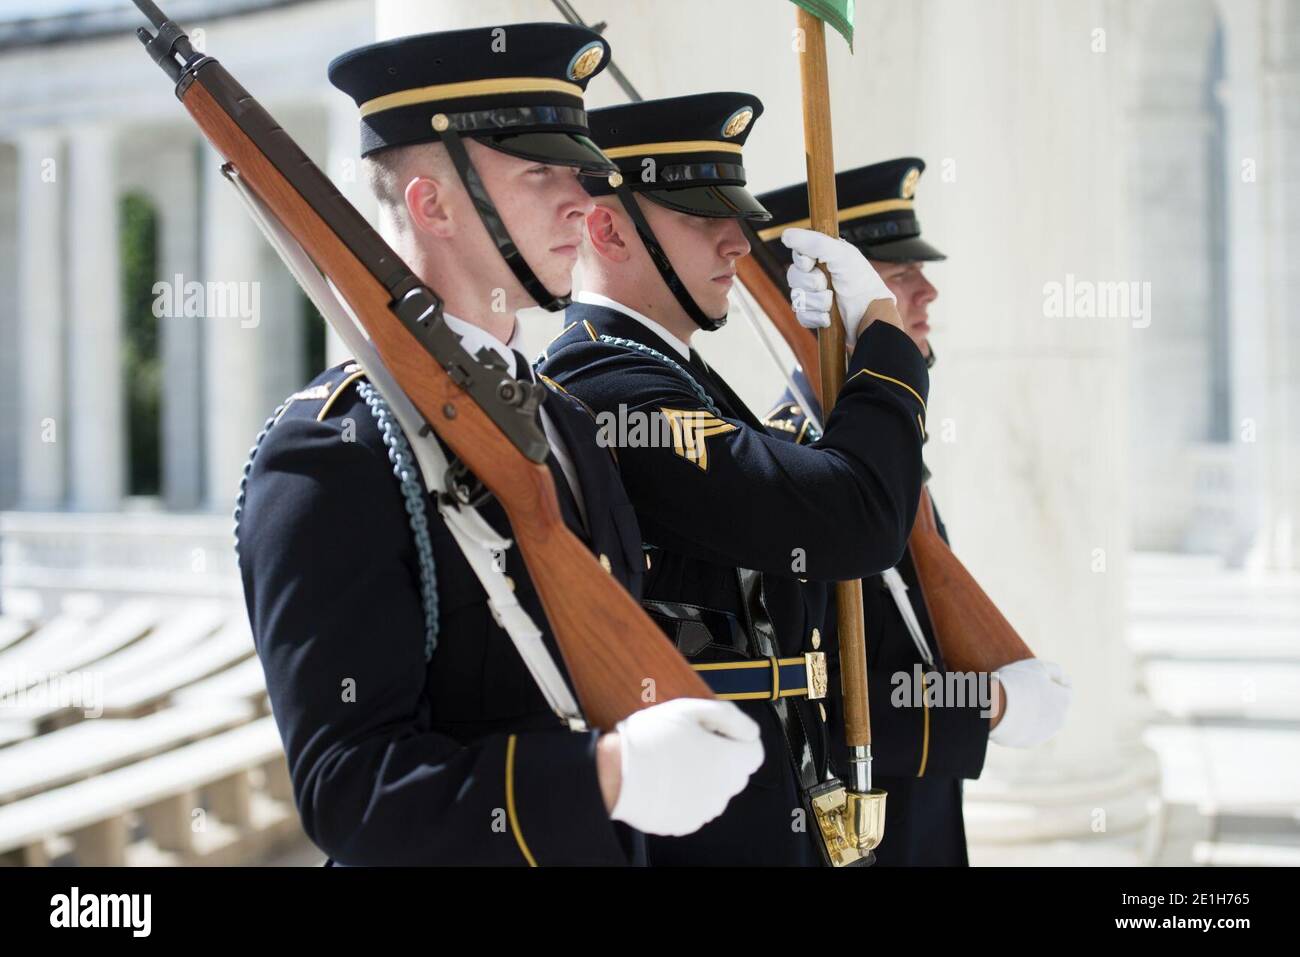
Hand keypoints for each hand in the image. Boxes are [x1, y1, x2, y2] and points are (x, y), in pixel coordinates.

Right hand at [602, 698, 762, 835]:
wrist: (616, 773)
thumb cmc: (650, 739)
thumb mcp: (690, 709)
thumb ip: (729, 716)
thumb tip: (749, 729)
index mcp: (730, 761)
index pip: (754, 752)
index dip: (736, 737)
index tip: (715, 732)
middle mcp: (723, 791)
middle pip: (735, 771)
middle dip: (720, 756)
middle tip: (689, 742)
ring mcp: (705, 810)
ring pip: (715, 789)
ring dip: (703, 775)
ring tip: (672, 760)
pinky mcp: (686, 823)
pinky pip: (695, 804)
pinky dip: (686, 793)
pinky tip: (666, 778)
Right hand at [781, 227, 898, 346]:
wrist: (869, 315)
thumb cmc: (860, 282)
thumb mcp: (841, 255)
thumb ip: (814, 243)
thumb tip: (786, 234)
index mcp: (824, 257)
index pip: (798, 254)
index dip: (801, 260)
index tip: (811, 263)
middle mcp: (818, 274)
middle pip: (793, 275)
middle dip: (810, 283)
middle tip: (827, 285)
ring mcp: (815, 296)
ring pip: (796, 297)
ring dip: (816, 301)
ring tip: (832, 302)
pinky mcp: (815, 316)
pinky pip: (801, 315)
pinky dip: (815, 317)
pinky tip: (829, 317)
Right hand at [988, 658, 1071, 747]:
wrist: (994, 709)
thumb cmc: (1016, 683)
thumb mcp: (1037, 667)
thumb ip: (1054, 671)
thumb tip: (1064, 678)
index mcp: (1065, 700)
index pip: (1066, 689)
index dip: (1053, 681)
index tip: (1040, 676)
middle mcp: (1060, 719)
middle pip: (1055, 706)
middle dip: (1045, 698)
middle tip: (1025, 689)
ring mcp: (1045, 733)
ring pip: (1043, 720)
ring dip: (1034, 712)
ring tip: (1014, 702)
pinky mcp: (1029, 742)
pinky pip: (1029, 730)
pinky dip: (1023, 724)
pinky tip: (1009, 715)